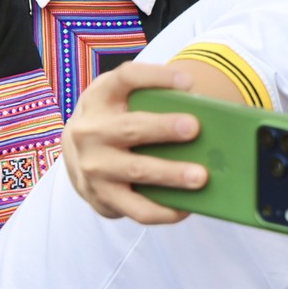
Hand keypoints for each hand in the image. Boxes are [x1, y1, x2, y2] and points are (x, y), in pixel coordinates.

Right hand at [61, 63, 207, 222]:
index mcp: (101, 97)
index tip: (187, 81)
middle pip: (130, 128)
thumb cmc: (115, 120)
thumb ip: (154, 99)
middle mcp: (91, 131)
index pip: (125, 79)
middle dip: (163, 128)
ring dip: (170, 174)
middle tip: (195, 128)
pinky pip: (136, 208)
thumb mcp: (123, 99)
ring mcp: (92, 166)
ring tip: (200, 177)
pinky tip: (187, 207)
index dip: (155, 77)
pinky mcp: (100, 196)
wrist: (76, 151)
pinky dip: (164, 211)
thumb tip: (211, 113)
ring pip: (136, 171)